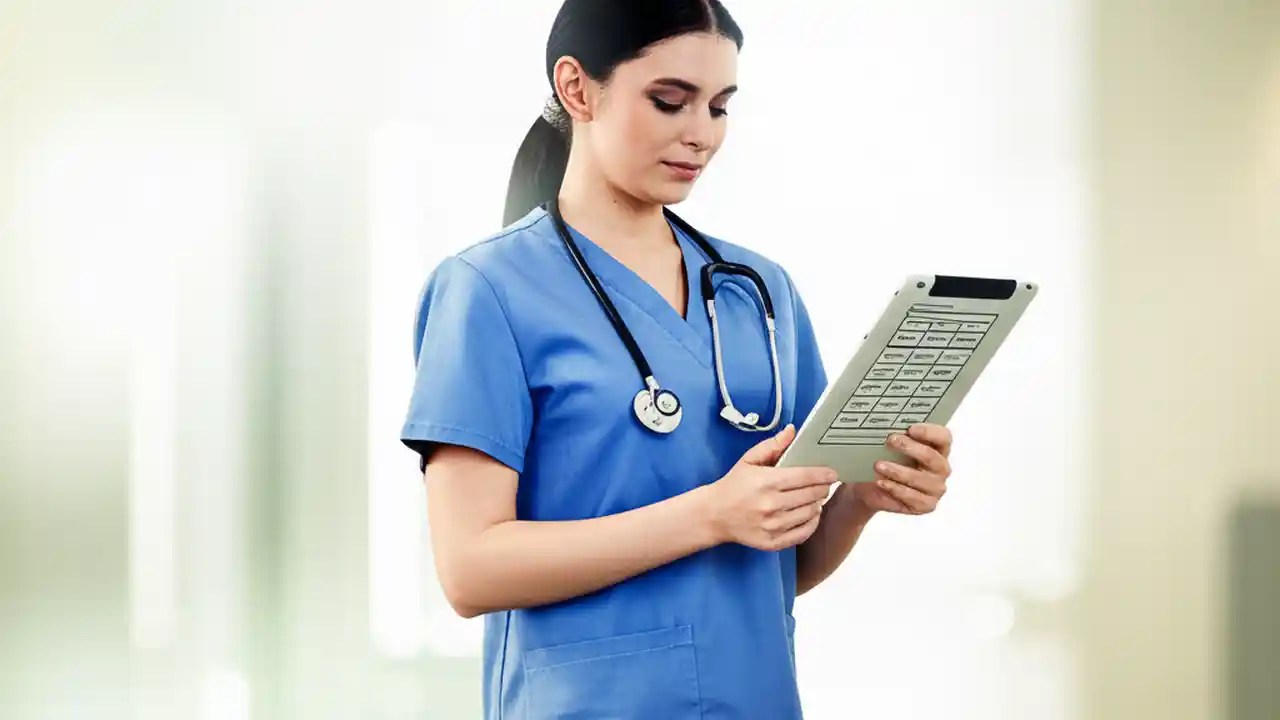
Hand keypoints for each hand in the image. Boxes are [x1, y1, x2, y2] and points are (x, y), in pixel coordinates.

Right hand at [704, 424, 839, 550]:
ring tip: (815, 497)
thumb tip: (793, 431)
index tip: (832, 473)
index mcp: (767, 482)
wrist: (714, 515)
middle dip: (823, 487)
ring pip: (811, 513)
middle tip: (825, 483)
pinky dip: (813, 522)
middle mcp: (771, 505)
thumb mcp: (749, 460)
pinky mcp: (773, 542)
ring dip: (818, 503)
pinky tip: (810, 513)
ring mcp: (773, 526)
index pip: (805, 476)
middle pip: (812, 495)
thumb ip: (773, 445)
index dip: (823, 474)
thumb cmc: (734, 485)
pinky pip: (804, 532)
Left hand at [851, 423, 951, 515]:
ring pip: (920, 478)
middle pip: (932, 457)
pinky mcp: (927, 505)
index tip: (910, 428)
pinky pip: (913, 497)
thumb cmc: (886, 460)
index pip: (944, 438)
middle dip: (910, 448)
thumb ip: (897, 436)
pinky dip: (896, 489)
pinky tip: (882, 482)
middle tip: (890, 440)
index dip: (930, 432)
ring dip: (898, 471)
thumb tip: (889, 426)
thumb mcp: (889, 446)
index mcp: (938, 449)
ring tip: (879, 465)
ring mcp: (936, 488)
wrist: (870, 486)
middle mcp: (941, 468)